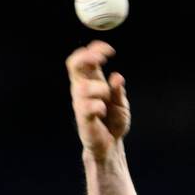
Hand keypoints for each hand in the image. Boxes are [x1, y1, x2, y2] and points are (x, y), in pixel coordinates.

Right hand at [65, 40, 129, 160]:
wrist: (110, 145)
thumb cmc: (113, 122)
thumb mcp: (122, 104)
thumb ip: (119, 91)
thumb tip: (117, 77)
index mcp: (92, 81)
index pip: (85, 58)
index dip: (95, 49)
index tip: (110, 51)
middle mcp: (82, 89)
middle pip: (73, 64)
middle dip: (87, 57)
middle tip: (101, 59)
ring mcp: (80, 103)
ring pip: (83, 86)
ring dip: (100, 89)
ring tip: (107, 100)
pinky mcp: (82, 117)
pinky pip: (87, 106)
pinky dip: (99, 107)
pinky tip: (103, 112)